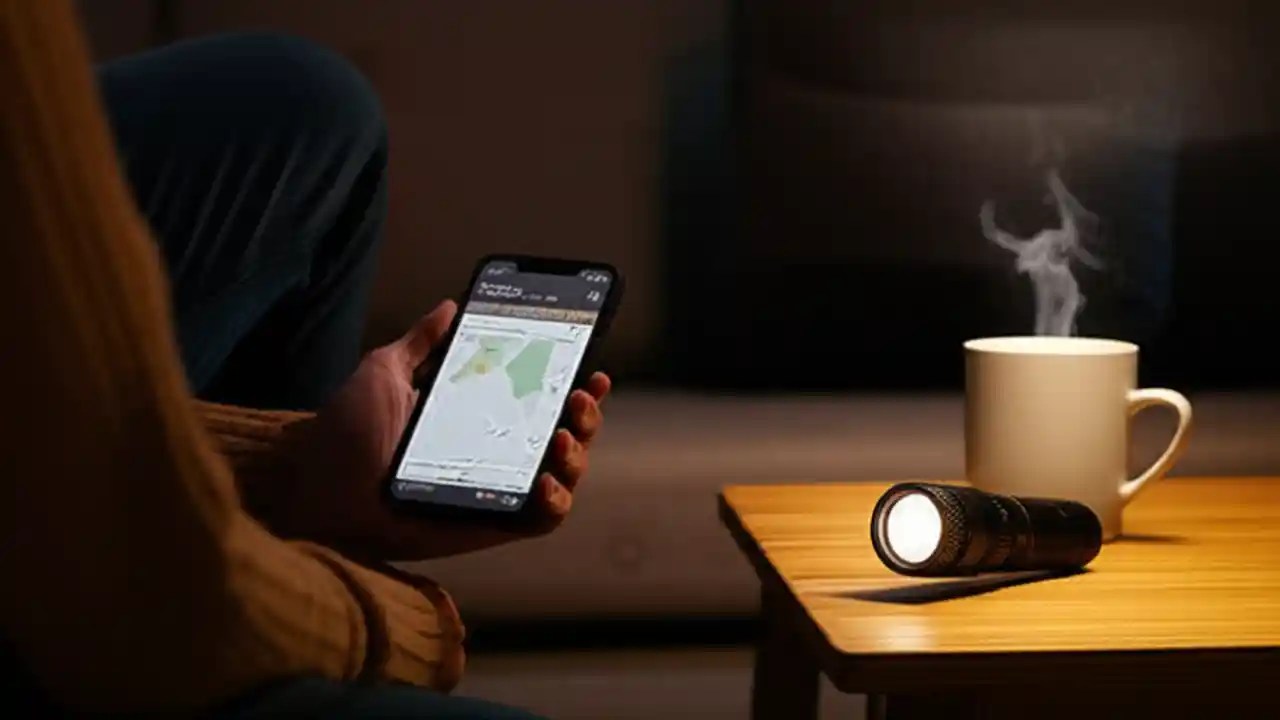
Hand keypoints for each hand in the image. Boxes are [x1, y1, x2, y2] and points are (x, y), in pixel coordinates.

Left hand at [267, 300, 610, 560]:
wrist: (315, 487)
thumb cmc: (344, 433)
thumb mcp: (384, 371)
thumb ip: (419, 342)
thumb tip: (450, 306)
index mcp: (477, 418)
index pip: (539, 401)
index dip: (573, 385)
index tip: (591, 367)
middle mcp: (496, 454)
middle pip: (565, 436)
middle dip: (586, 415)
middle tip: (578, 396)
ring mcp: (497, 490)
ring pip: (564, 477)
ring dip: (578, 455)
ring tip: (564, 436)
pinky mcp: (491, 525)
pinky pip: (542, 521)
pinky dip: (556, 502)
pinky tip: (546, 481)